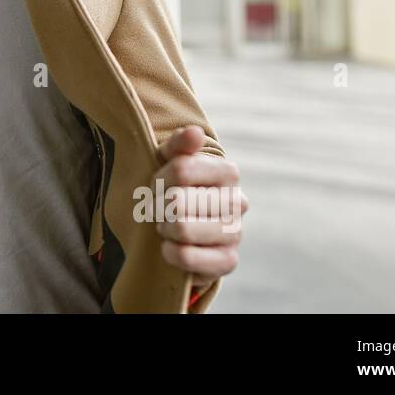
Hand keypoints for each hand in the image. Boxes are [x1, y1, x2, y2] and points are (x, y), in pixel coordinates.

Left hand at [152, 125, 247, 294]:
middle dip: (157, 206)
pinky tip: (169, 246)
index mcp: (228, 172)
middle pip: (178, 201)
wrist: (184, 227)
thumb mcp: (170, 160)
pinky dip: (171, 252)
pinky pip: (189, 257)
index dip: (158, 179)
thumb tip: (195, 133)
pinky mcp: (227, 261)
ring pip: (183, 229)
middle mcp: (238, 202)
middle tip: (156, 208)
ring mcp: (235, 233)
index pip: (181, 169)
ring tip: (165, 226)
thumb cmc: (174, 188)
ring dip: (164, 229)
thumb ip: (179, 144)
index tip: (155, 185)